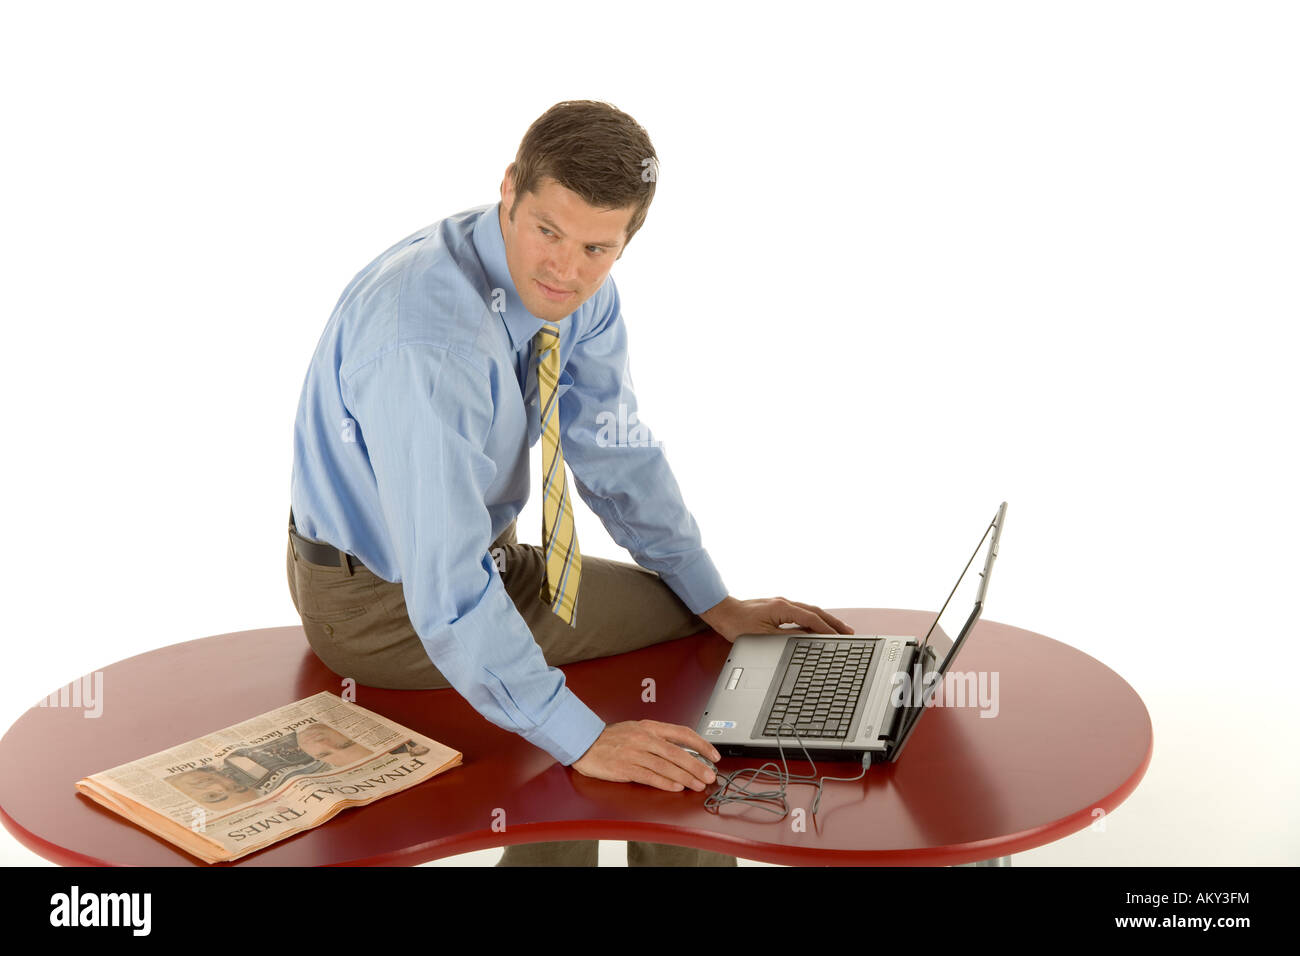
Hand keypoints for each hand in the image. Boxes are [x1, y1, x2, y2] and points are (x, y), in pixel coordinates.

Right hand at [571, 720, 720, 791]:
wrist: (585, 742)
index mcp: (650, 727)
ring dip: (685, 777)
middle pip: (677, 752)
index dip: (701, 744)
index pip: (682, 733)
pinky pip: (650, 776)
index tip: (713, 755)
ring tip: (698, 784)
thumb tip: (683, 748)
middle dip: (697, 765)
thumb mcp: (637, 729)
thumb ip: (658, 737)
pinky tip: (677, 787)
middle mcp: (644, 738)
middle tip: (710, 775)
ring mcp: (635, 753)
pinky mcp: (626, 768)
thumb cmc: (611, 738)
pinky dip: (665, 782)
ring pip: (666, 766)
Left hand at [698, 595, 852, 642]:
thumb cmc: (738, 625)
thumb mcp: (763, 636)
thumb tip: (807, 638)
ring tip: (840, 630)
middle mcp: (784, 603)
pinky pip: (802, 612)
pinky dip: (814, 619)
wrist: (722, 612)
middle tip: (850, 632)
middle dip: (834, 622)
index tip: (841, 638)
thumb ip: (786, 637)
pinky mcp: (777, 608)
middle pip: (816, 611)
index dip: (827, 629)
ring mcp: (781, 604)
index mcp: (782, 608)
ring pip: (810, 611)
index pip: (812, 618)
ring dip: (826, 620)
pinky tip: (818, 626)